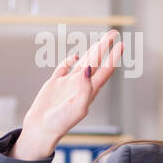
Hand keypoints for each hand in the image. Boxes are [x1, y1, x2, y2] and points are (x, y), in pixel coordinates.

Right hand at [10, 29, 123, 159]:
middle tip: (114, 33)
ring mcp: (67, 84)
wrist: (40, 129)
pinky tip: (76, 56)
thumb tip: (89, 68)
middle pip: (96, 62)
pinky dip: (69, 61)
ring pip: (83, 62)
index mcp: (89, 91)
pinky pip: (64, 68)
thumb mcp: (77, 107)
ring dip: (92, 51)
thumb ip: (85, 88)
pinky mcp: (54, 84)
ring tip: (101, 40)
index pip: (105, 70)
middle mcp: (81, 85)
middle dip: (105, 48)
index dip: (113, 58)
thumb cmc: (60, 123)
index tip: (122, 45)